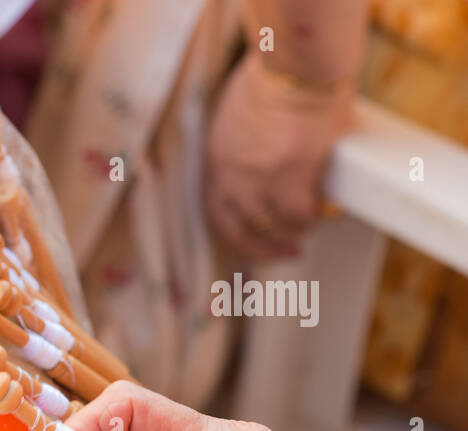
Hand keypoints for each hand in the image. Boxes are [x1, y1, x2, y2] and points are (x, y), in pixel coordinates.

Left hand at [205, 54, 354, 259]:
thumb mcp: (237, 117)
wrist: (294, 66)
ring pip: (276, 227)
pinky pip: (302, 214)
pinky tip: (325, 212)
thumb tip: (259, 161)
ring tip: (311, 226)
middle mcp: (231, 178)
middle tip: (289, 251)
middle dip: (265, 248)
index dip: (235, 235)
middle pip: (242, 231)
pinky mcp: (292, 177)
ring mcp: (260, 180)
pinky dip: (314, 218)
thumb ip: (241, 146)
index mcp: (215, 162)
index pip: (217, 214)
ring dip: (294, 232)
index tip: (252, 244)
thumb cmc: (273, 79)